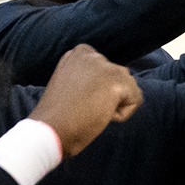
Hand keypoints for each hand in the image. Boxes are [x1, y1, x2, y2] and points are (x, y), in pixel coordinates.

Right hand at [29, 45, 143, 158]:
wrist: (49, 129)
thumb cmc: (58, 116)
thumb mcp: (70, 85)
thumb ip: (88, 77)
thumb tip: (112, 85)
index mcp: (78, 54)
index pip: (107, 70)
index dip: (99, 90)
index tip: (79, 100)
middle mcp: (92, 55)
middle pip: (120, 78)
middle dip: (108, 96)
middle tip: (84, 108)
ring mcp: (105, 66)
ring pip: (129, 88)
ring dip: (115, 105)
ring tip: (90, 111)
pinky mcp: (116, 80)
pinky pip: (135, 101)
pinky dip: (122, 115)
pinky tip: (100, 116)